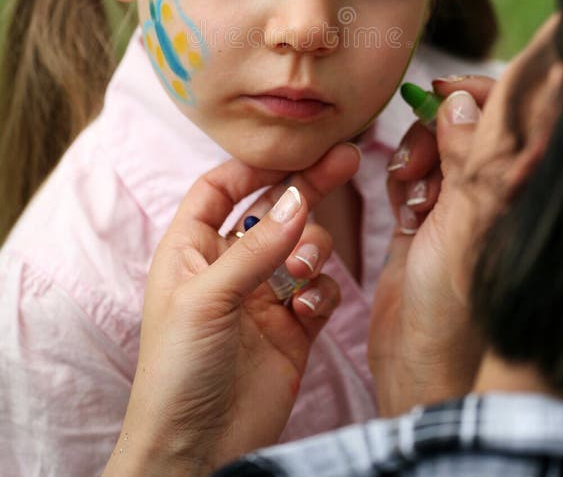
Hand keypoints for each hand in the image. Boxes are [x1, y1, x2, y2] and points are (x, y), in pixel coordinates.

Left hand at [103, 143, 359, 476]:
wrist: (196, 451)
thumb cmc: (178, 371)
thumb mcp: (207, 299)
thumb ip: (255, 248)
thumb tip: (297, 198)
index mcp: (191, 250)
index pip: (220, 190)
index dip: (253, 169)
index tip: (293, 153)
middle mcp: (228, 267)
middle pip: (272, 210)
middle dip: (307, 187)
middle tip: (347, 159)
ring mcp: (263, 297)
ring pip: (302, 247)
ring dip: (310, 250)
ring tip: (302, 272)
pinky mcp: (293, 328)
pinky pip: (319, 290)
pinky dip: (320, 293)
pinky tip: (307, 312)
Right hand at [368, 76, 493, 416]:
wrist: (417, 365)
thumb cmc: (452, 305)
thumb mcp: (464, 222)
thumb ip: (468, 158)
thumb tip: (463, 101)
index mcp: (511, 192)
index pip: (505, 119)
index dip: (475, 95)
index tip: (440, 91)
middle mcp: (488, 195)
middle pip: (463, 126)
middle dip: (434, 131)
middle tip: (416, 161)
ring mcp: (455, 209)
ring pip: (432, 149)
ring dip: (414, 159)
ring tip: (409, 197)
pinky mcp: (423, 223)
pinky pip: (410, 178)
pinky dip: (401, 182)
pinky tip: (403, 211)